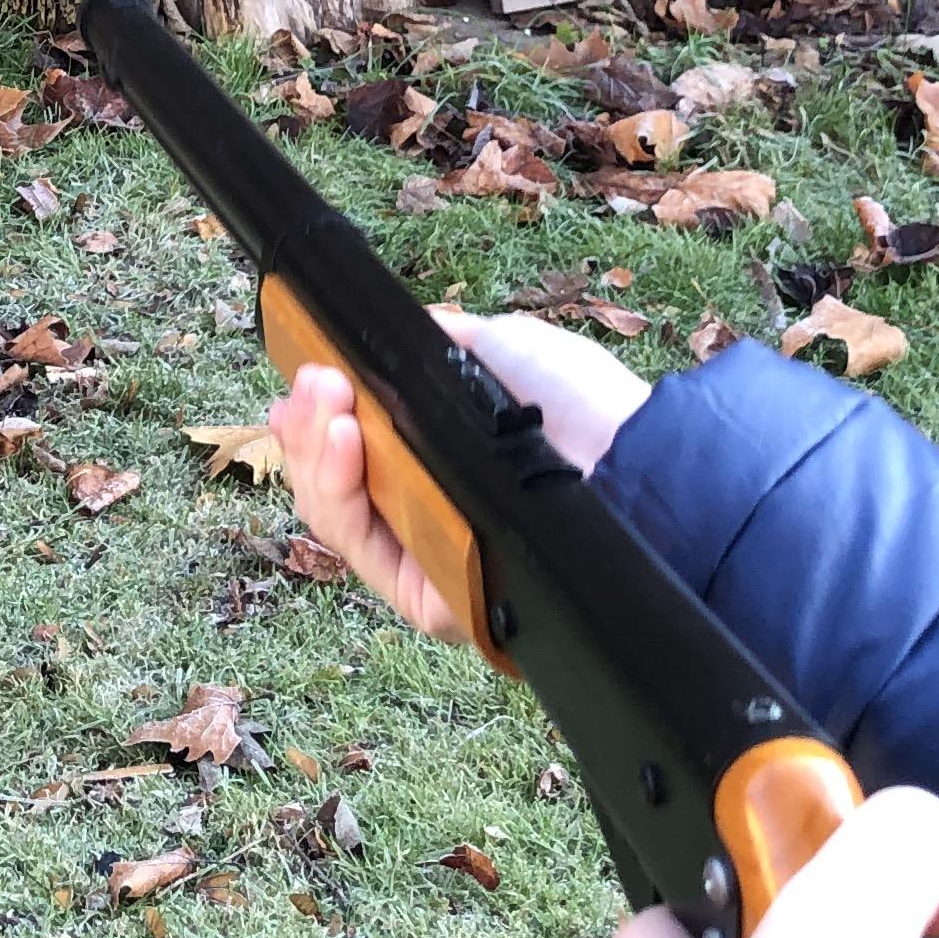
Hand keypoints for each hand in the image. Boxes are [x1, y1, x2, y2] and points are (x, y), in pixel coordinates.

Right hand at [267, 310, 653, 646]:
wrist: (632, 459)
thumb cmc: (582, 405)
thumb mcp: (500, 348)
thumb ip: (434, 347)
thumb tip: (381, 338)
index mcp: (439, 462)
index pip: (355, 450)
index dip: (318, 418)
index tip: (306, 377)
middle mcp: (427, 515)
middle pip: (332, 483)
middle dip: (308, 426)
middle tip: (313, 379)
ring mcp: (426, 559)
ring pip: (335, 515)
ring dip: (312, 451)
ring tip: (322, 401)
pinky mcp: (430, 600)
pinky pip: (362, 550)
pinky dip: (336, 490)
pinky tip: (343, 438)